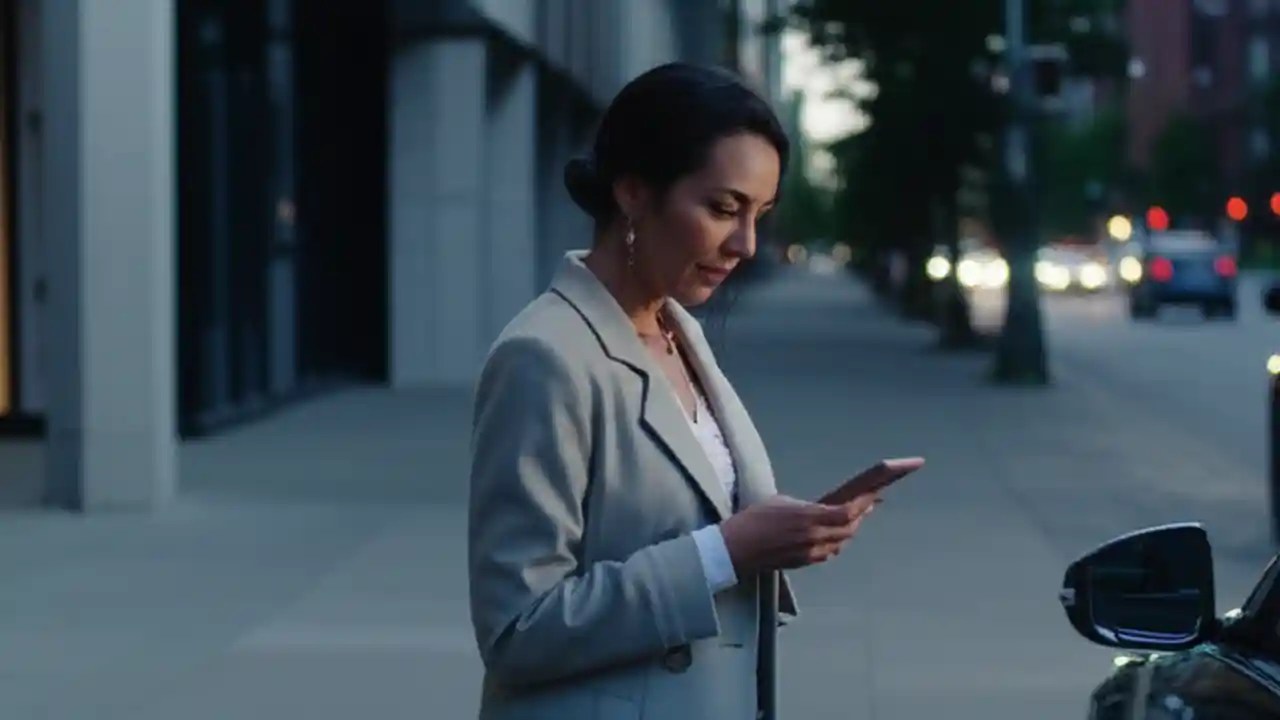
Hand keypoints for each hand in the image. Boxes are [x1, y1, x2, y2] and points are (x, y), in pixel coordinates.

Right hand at [719, 494, 879, 575]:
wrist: (735, 548)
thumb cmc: (754, 519)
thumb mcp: (781, 502)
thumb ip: (807, 507)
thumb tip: (821, 510)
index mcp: (808, 517)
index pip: (847, 512)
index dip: (863, 504)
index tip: (872, 495)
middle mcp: (813, 537)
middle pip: (849, 529)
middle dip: (861, 516)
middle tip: (867, 504)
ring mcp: (810, 553)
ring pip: (840, 543)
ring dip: (849, 530)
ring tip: (853, 518)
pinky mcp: (803, 563)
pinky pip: (827, 553)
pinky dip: (835, 542)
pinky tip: (834, 535)